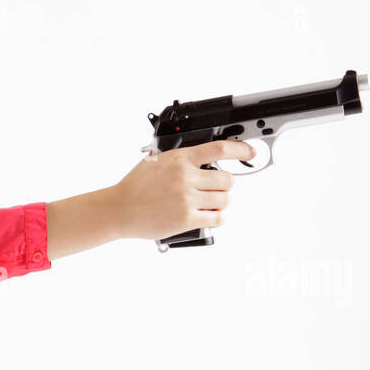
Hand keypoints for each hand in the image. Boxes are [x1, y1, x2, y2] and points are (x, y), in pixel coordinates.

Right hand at [101, 140, 254, 240]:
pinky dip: (218, 217)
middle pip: (227, 180)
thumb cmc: (134, 187)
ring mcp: (187, 199)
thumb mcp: (157, 161)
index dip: (241, 150)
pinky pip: (217, 218)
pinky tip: (210, 216)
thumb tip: (205, 160)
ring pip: (224, 199)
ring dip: (221, 202)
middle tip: (216, 189)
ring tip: (209, 203)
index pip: (221, 150)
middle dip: (225, 185)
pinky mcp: (186, 219)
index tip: (250, 152)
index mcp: (180, 159)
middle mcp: (186, 177)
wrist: (119, 209)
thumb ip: (182, 159)